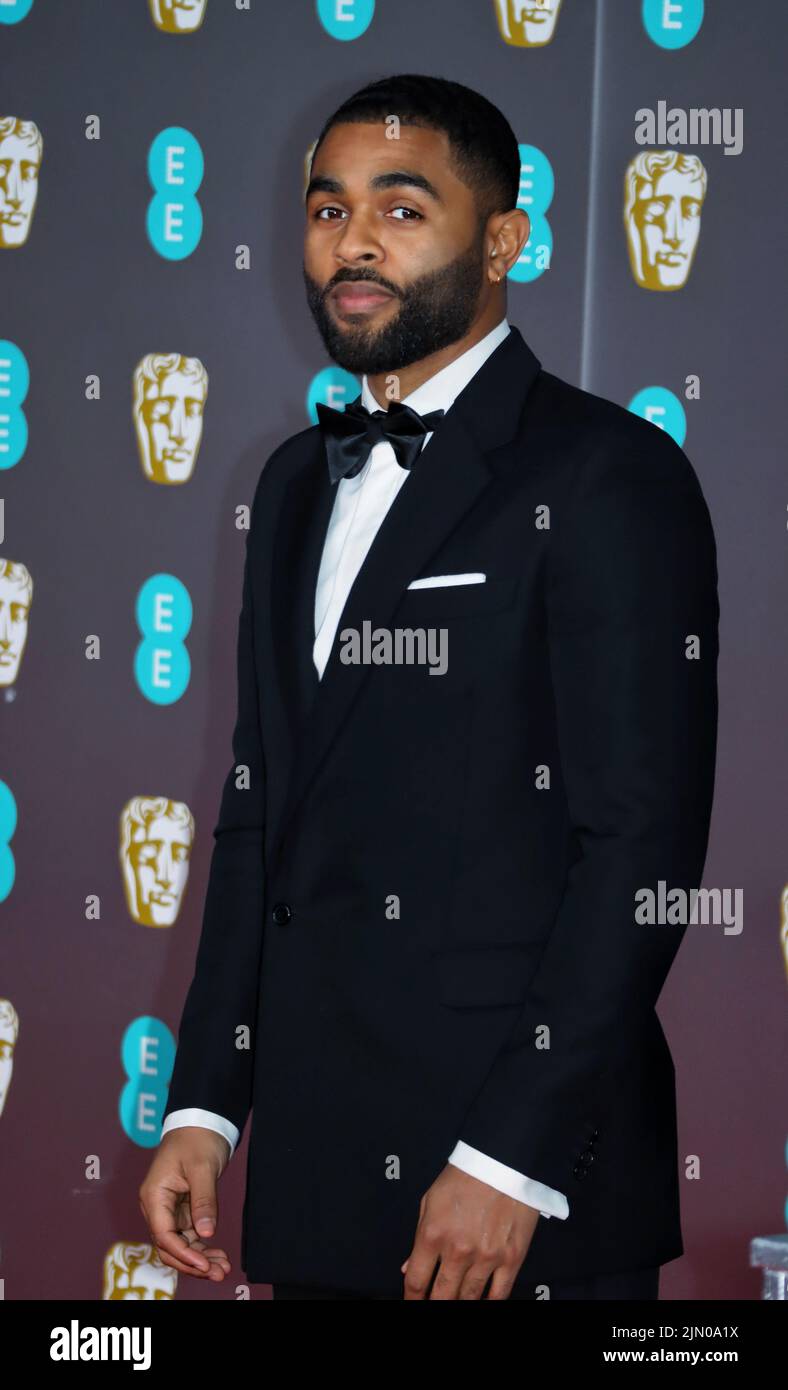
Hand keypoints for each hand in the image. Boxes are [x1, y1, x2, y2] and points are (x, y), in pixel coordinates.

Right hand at [138, 1127, 232, 1281]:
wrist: (201, 1122)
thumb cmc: (197, 1139)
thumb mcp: (202, 1168)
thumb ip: (204, 1201)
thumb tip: (206, 1233)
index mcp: (154, 1196)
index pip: (164, 1235)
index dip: (183, 1254)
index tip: (205, 1265)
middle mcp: (157, 1207)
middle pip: (169, 1246)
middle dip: (192, 1263)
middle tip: (219, 1272)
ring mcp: (169, 1211)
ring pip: (180, 1245)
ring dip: (199, 1259)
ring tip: (223, 1268)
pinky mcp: (182, 1210)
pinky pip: (189, 1236)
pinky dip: (202, 1247)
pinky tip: (219, 1255)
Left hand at [401, 1163, 539, 1298]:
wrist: (502, 1160)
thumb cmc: (465, 1176)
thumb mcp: (430, 1200)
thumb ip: (419, 1236)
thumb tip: (409, 1267)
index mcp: (432, 1234)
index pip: (416, 1281)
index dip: (411, 1299)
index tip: (412, 1303)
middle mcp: (458, 1251)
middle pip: (441, 1296)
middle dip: (434, 1304)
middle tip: (434, 1303)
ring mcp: (486, 1257)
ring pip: (469, 1298)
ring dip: (460, 1303)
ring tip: (456, 1301)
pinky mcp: (511, 1258)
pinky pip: (499, 1294)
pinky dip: (489, 1303)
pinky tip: (483, 1302)